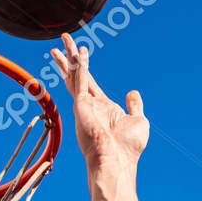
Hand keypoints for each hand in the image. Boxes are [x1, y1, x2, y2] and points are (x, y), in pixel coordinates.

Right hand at [51, 32, 148, 173]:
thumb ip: (134, 105)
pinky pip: (81, 80)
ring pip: (73, 73)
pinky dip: (81, 65)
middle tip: (63, 39)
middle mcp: (89, 104)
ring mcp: (83, 104)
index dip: (82, 66)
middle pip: (75, 74)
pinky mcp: (82, 105)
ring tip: (64, 38)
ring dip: (68, 56)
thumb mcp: (138, 121)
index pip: (88, 81)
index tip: (78, 51)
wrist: (116, 161)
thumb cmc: (127, 148)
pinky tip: (81, 51)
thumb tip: (133, 92)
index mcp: (101, 107)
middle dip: (69, 56)